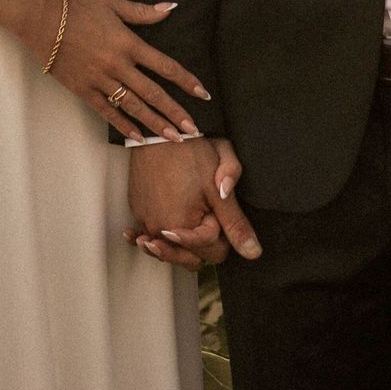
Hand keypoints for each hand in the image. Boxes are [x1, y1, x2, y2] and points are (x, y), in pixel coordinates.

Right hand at [38, 0, 209, 138]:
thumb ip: (143, 12)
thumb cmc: (78, 8)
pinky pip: (107, 112)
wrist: (43, 19)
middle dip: (175, 113)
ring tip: (173, 138)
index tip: (203, 93)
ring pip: (133, 107)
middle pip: (153, 93)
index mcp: (128, 43)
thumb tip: (171, 8)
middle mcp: (118, 65)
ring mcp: (100, 80)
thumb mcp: (113, 4)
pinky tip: (138, 137)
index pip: (165, 66)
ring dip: (155, 123)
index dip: (186, 80)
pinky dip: (123, 126)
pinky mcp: (84, 90)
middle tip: (193, 129)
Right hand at [127, 137, 260, 268]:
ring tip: (185, 228)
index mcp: (185, 228)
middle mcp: (161, 231)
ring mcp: (146, 222)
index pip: (214, 254)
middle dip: (202, 247)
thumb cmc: (191, 153)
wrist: (159, 130)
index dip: (222, 235)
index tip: (218, 212)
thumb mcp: (219, 187)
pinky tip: (161, 230)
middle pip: (190, 259)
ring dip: (179, 245)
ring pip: (169, 251)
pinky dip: (156, 236)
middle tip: (208, 220)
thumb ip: (236, 223)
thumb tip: (253, 253)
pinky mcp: (137, 212)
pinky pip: (149, 235)